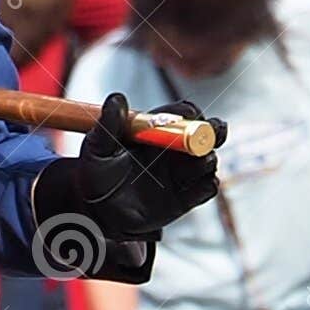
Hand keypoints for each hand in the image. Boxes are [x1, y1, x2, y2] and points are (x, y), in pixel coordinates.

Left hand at [34, 94, 222, 250]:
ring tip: (199, 160)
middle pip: (204, 134)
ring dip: (207, 159)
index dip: (190, 114)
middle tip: (214, 131)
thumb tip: (116, 98)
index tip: (191, 115)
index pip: (181, 115)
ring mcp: (180, 174)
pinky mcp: (184, 198)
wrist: (96, 212)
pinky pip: (206, 189)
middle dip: (214, 130)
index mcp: (155, 132)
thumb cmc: (95, 174)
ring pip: (207, 161)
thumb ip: (108, 124)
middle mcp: (172, 151)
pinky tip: (203, 182)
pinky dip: (208, 184)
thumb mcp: (97, 148)